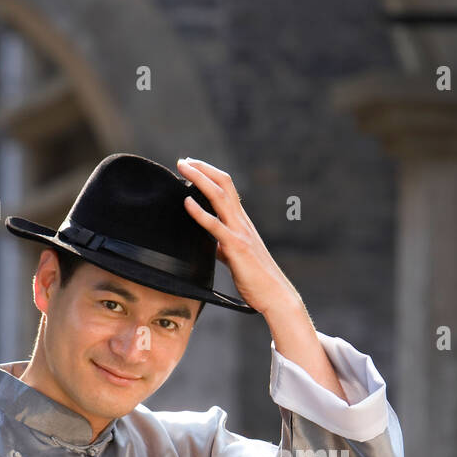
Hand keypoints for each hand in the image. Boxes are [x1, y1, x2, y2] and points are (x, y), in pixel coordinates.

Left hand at [177, 157, 302, 317]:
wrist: (275, 295)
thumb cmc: (256, 279)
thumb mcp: (235, 257)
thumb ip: (222, 247)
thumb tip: (209, 245)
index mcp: (242, 222)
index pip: (227, 188)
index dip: (209, 174)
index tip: (191, 166)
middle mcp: (242, 222)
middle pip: (224, 184)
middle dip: (202, 169)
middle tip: (182, 160)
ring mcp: (240, 232)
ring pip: (220, 196)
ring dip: (199, 179)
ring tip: (182, 167)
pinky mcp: (236, 247)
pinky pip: (215, 225)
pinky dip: (199, 212)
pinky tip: (186, 202)